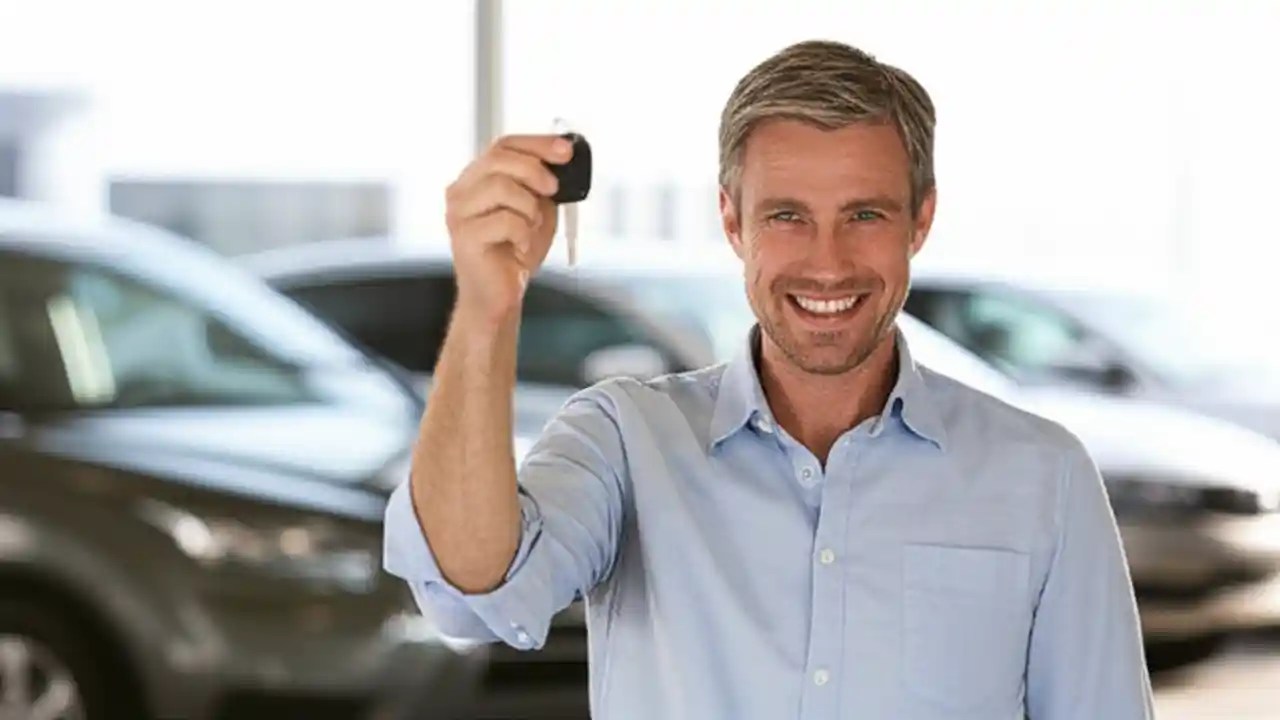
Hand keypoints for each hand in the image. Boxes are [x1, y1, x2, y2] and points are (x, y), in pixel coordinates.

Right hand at [445, 134, 572, 322]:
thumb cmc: (515, 253)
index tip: (566, 150)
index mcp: (476, 179)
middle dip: (534, 170)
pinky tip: (520, 247)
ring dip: (528, 207)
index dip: (537, 143)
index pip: (503, 145)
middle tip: (553, 189)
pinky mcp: (464, 237)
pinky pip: (504, 220)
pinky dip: (523, 233)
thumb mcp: (538, 210)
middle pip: (498, 159)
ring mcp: (458, 214)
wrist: (499, 296)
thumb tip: (563, 158)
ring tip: (530, 227)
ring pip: (501, 187)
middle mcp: (461, 192)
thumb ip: (544, 185)